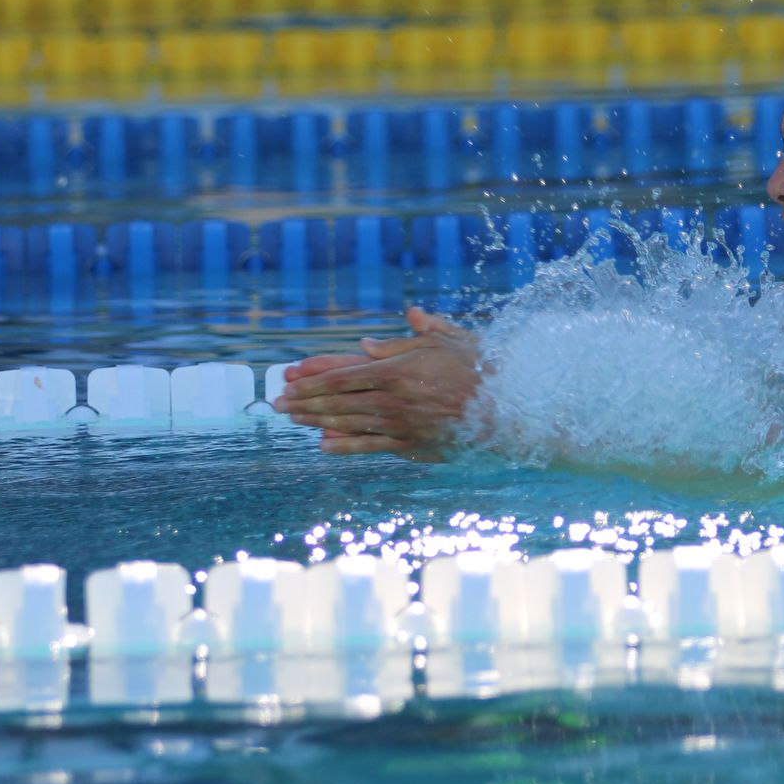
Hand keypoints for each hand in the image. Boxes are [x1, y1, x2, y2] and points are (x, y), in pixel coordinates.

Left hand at [274, 306, 484, 457]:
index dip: (313, 377)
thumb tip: (367, 343)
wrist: (506, 410)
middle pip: (338, 400)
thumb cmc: (480, 368)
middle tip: (277, 403)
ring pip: (347, 422)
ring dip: (316, 421)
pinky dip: (344, 445)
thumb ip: (410, 337)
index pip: (344, 374)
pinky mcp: (410, 446)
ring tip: (292, 420)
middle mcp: (393, 398)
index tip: (290, 378)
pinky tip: (323, 445)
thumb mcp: (448, 340)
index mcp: (399, 369)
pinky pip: (369, 446)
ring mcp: (400, 425)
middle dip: (304, 401)